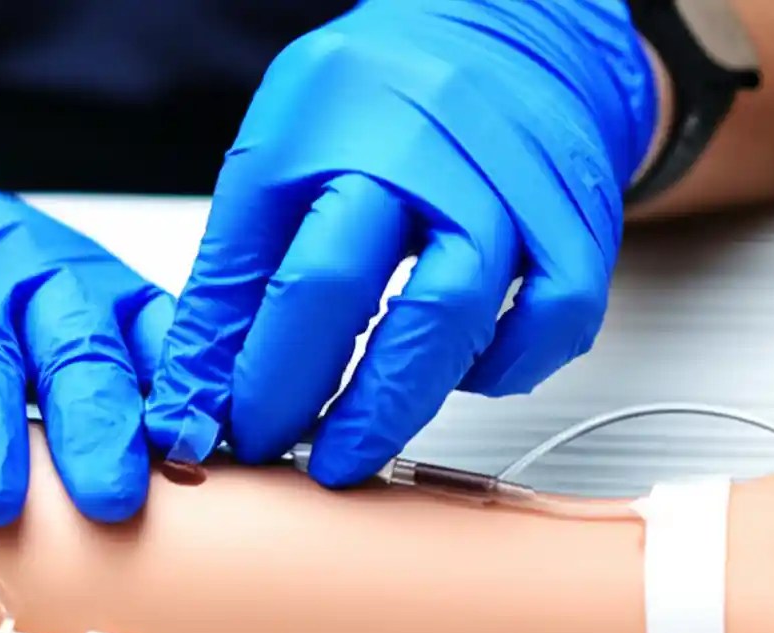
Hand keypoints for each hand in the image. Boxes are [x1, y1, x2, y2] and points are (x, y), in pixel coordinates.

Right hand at [0, 51, 173, 525]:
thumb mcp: (56, 309)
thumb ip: (116, 377)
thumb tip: (186, 465)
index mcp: (94, 288)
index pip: (158, 341)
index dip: (182, 400)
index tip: (201, 458)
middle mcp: (32, 280)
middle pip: (76, 349)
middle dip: (97, 426)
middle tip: (111, 498)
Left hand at [145, 0, 658, 484]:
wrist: (513, 33)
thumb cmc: (386, 95)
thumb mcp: (282, 149)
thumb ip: (238, 271)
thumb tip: (197, 392)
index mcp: (328, 121)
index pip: (270, 265)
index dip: (238, 368)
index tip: (213, 429)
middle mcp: (420, 146)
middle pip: (352, 288)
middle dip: (305, 396)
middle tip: (281, 451)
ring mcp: (507, 184)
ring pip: (455, 317)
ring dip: (397, 405)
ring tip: (355, 446)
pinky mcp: (576, 222)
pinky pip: (554, 321)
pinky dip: (506, 369)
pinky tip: (462, 375)